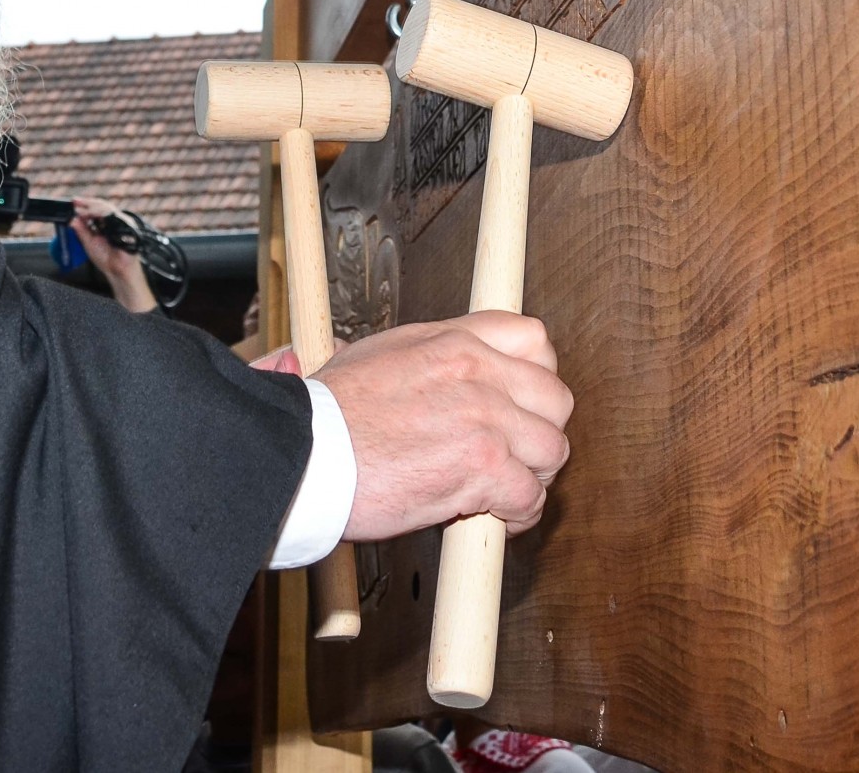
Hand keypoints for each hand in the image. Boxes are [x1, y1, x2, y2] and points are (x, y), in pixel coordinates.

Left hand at [70, 195, 152, 313]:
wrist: (118, 269)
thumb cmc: (106, 258)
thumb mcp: (89, 243)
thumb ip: (82, 231)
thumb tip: (72, 220)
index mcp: (105, 225)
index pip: (95, 210)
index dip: (85, 205)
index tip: (73, 203)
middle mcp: (113, 221)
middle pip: (101, 206)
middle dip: (87, 203)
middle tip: (75, 202)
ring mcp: (120, 222)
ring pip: (106, 208)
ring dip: (91, 207)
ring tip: (80, 209)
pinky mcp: (125, 225)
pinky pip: (112, 216)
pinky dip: (100, 213)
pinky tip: (90, 214)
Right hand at [313, 312, 572, 541]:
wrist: (303, 454)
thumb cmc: (325, 416)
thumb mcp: (376, 355)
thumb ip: (419, 357)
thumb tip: (420, 370)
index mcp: (451, 341)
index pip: (532, 337)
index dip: (537, 376)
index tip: (522, 403)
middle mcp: (475, 372)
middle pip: (555, 398)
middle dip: (540, 432)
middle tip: (515, 455)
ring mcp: (483, 418)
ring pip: (551, 449)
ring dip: (532, 477)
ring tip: (503, 492)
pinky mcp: (480, 468)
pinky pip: (530, 496)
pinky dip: (518, 516)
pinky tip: (494, 520)